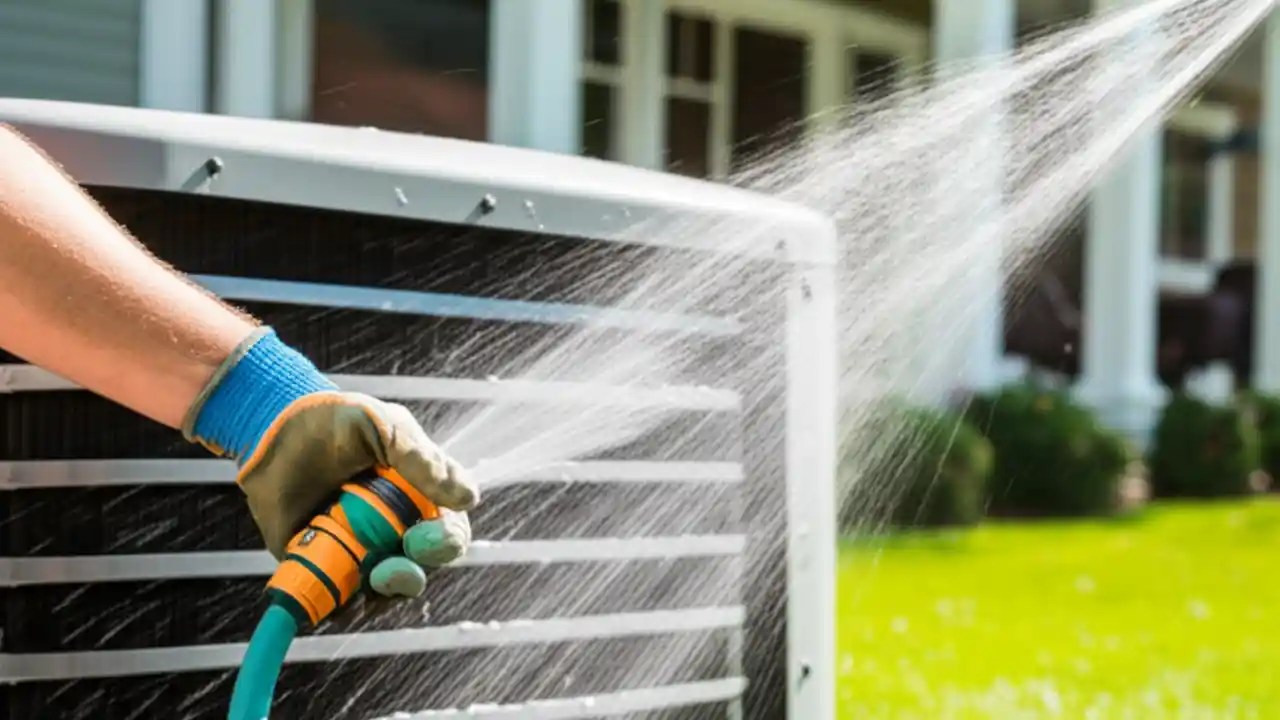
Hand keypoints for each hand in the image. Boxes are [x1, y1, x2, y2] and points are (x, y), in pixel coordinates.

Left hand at [183, 327, 477, 596]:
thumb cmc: (332, 422)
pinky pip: (345, 600)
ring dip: (389, 590)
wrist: (269, 433)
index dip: (447, 541)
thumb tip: (468, 499)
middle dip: (416, 571)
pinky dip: (348, 608)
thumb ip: (422, 460)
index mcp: (420, 492)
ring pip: (392, 588)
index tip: (422, 537)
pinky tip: (344, 599)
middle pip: (426, 564)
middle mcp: (398, 524)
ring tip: (371, 579)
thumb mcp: (382, 426)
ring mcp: (364, 548)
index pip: (451, 529)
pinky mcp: (328, 566)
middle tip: (394, 562)